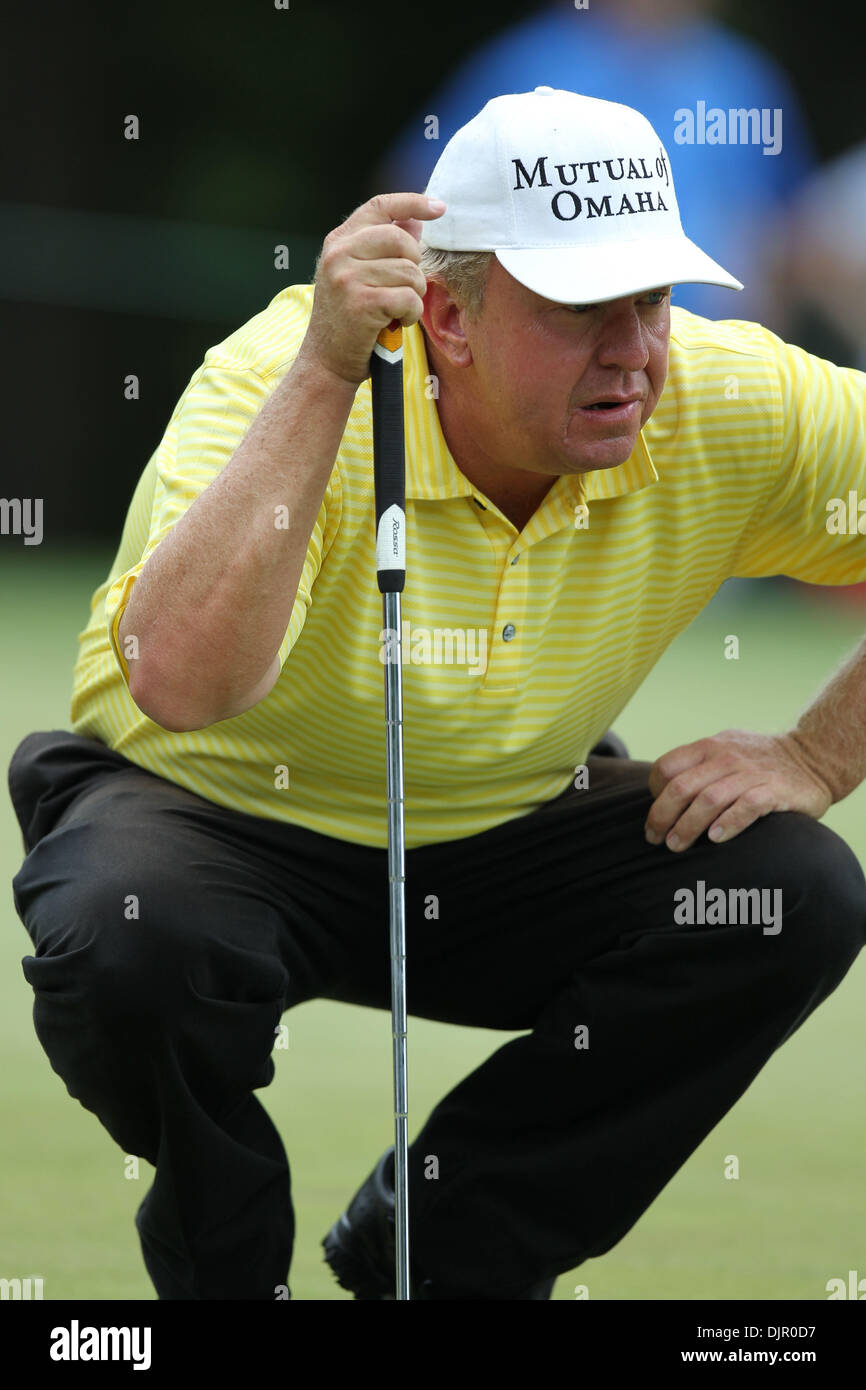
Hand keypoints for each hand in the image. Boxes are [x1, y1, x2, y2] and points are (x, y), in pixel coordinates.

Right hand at [301, 191, 446, 386]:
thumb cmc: (348, 320)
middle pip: (401, 239)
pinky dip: (410, 314)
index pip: (380, 206)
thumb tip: (415, 220)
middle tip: (405, 288)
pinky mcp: (361, 303)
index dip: (413, 203)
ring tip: (397, 310)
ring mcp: (347, 278)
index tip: (439, 207)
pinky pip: (408, 298)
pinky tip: (396, 322)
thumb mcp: (359, 276)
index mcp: (339, 241)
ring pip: (409, 272)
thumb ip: (384, 247)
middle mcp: (339, 254)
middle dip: (415, 266)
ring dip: (413, 295)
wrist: (326, 362)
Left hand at [644, 728, 833, 851]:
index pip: (667, 767)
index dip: (654, 794)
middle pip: (682, 787)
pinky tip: (716, 839)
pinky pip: (747, 806)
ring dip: (688, 825)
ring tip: (677, 845)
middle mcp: (727, 757)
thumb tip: (660, 795)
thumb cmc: (760, 762)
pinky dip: (729, 823)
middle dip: (662, 816)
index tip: (655, 817)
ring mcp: (752, 773)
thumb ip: (698, 767)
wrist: (813, 756)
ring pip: (709, 799)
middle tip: (656, 839)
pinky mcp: (776, 790)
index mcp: (709, 747)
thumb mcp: (726, 751)